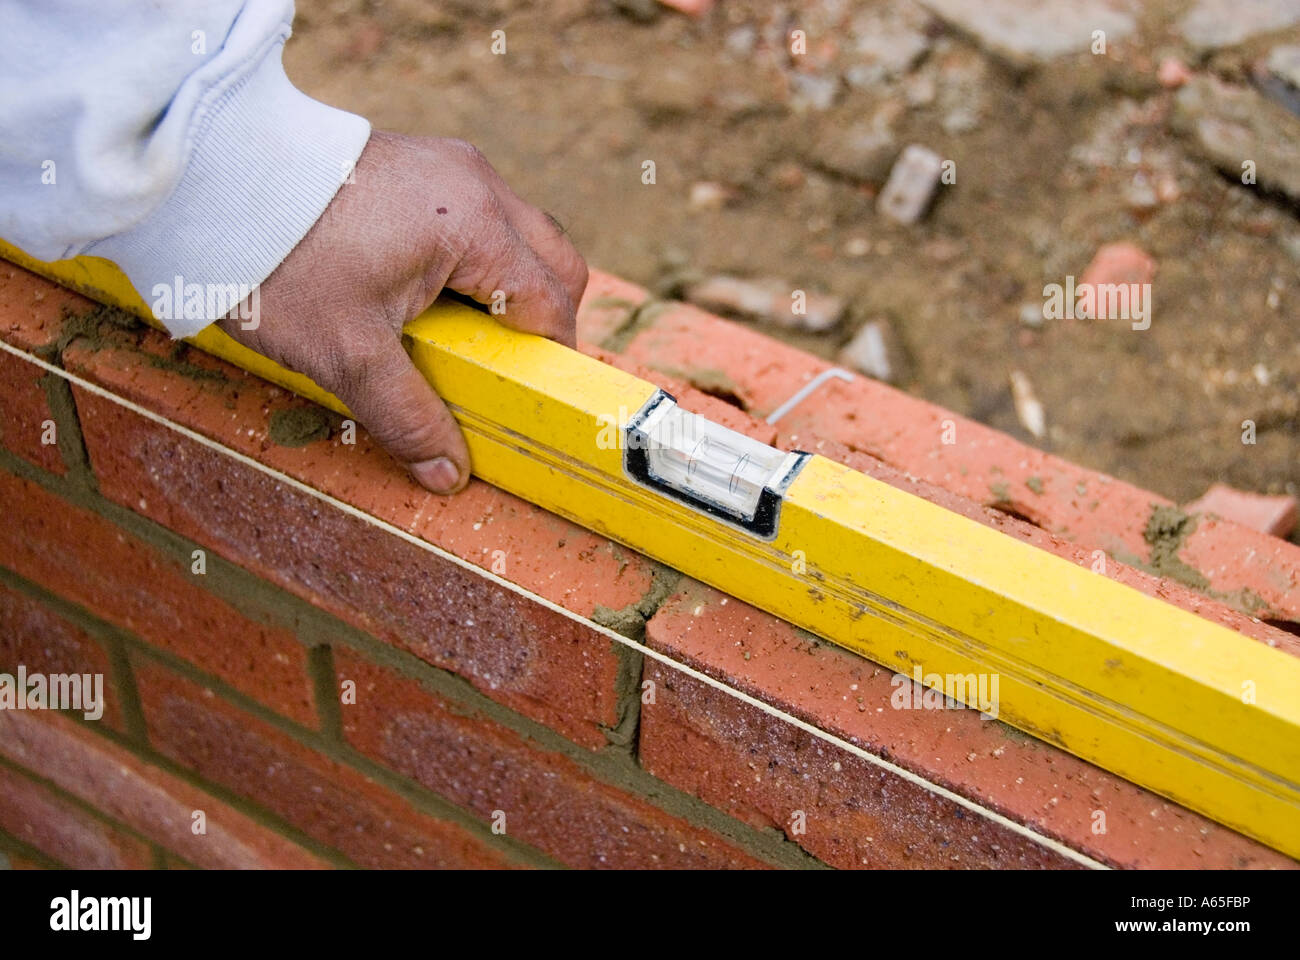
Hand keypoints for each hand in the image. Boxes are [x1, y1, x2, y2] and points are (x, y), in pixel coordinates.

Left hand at [220, 130, 586, 493]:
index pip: (551, 303)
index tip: (526, 399)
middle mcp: (476, 184)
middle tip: (498, 369)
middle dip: (539, 321)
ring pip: (518, 236)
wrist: (205, 177)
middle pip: (553, 262)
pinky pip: (476, 218)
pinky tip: (422, 294)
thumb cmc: (280, 259)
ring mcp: (447, 165)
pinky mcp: (417, 164)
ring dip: (505, 289)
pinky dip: (472, 261)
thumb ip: (407, 416)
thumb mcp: (347, 354)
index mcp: (476, 225)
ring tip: (456, 334)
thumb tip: (448, 473)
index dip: (546, 360)